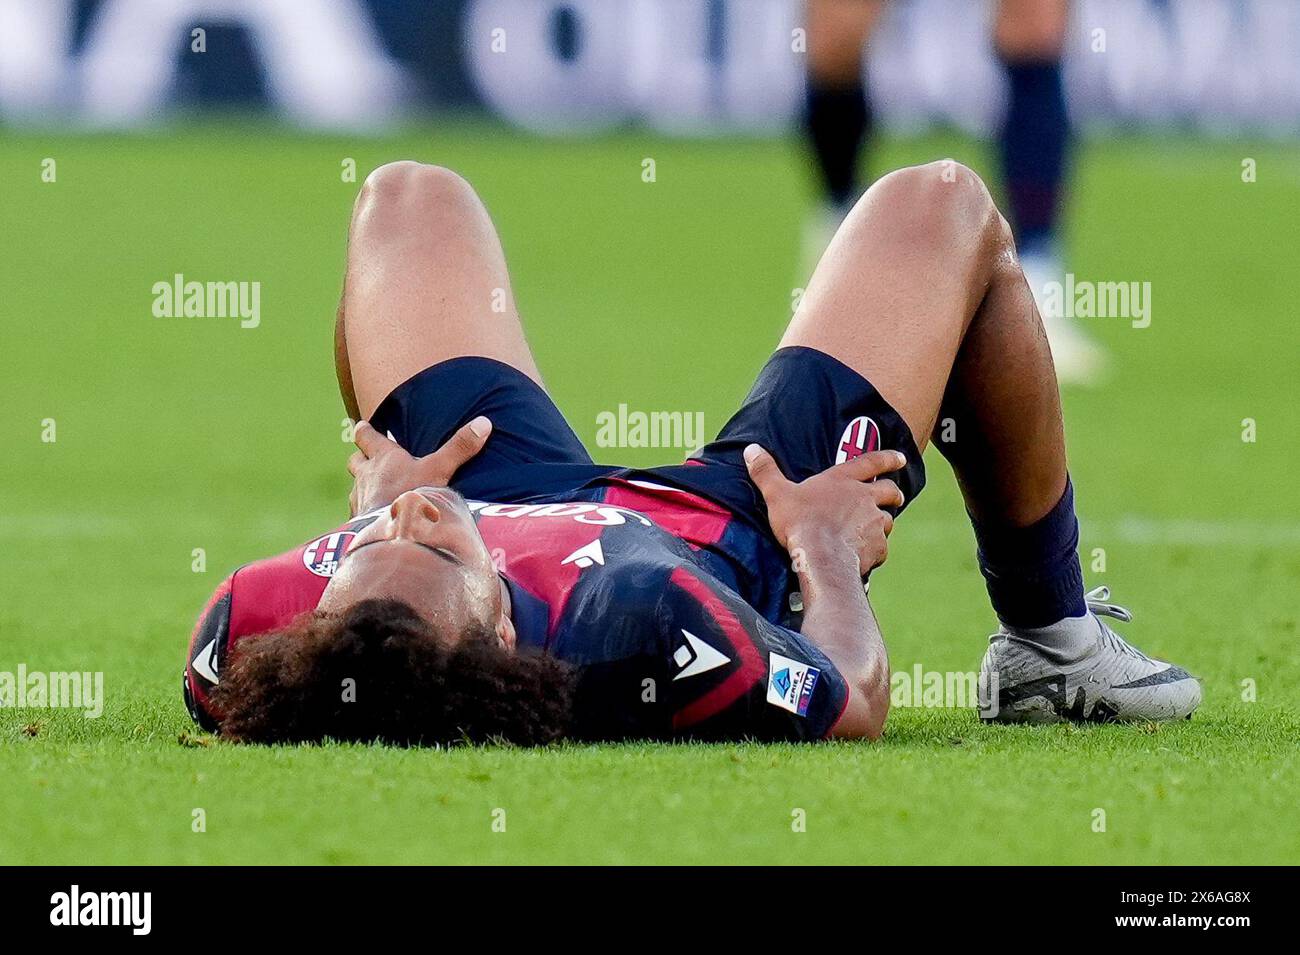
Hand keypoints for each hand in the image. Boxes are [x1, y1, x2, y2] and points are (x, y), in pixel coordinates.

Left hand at [347, 416, 491, 515]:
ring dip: (365, 486)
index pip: (366, 437)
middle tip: (369, 458)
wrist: (392, 535)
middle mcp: (367, 475)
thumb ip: (460, 448)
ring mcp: (360, 498)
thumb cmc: (412, 495)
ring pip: (357, 486)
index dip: (364, 431)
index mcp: (383, 457)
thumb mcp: (441, 469)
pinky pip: (359, 511)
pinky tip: (377, 519)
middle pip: (356, 460)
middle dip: (361, 458)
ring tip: (377, 491)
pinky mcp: (358, 521)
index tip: (363, 427)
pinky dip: (366, 511)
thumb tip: (484, 423)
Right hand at [744, 444, 905, 573]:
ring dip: (882, 522)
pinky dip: (875, 549)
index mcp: (843, 480)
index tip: (901, 458)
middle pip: (889, 491)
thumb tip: (750, 449)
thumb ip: (765, 472)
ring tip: (874, 529)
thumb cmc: (799, 522)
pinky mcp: (878, 547)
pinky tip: (864, 555)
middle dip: (893, 493)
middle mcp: (865, 498)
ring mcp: (874, 522)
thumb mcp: (777, 494)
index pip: (872, 462)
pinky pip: (881, 547)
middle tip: (896, 496)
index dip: (887, 458)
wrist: (820, 556)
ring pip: (887, 520)